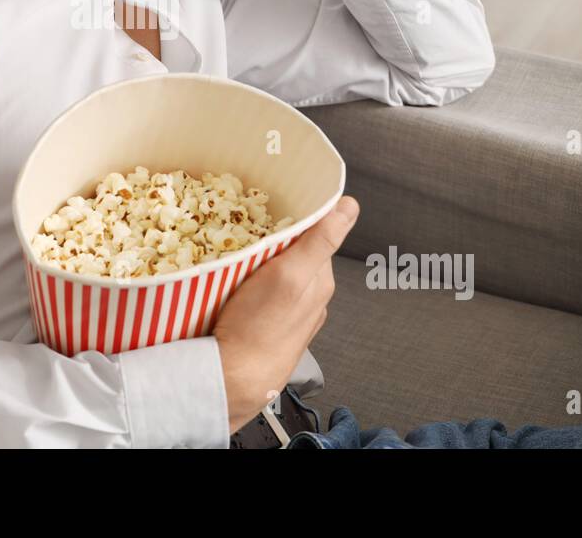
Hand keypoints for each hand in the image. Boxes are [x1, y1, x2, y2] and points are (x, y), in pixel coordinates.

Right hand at [214, 195, 359, 434]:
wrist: (231, 378)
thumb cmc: (258, 328)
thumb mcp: (291, 275)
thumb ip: (321, 240)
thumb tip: (350, 206)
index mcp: (321, 279)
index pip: (317, 232)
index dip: (297, 214)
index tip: (273, 204)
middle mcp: (311, 296)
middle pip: (296, 251)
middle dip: (275, 237)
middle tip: (248, 227)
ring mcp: (290, 311)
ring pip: (279, 271)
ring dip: (262, 259)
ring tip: (240, 252)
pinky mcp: (268, 322)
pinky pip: (264, 291)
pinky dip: (252, 280)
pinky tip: (237, 283)